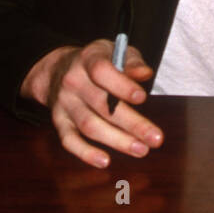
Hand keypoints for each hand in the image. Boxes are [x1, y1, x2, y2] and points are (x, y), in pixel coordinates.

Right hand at [21, 40, 161, 168]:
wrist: (58, 69)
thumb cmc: (97, 62)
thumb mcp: (114, 51)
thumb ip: (132, 62)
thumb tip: (145, 74)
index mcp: (88, 59)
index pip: (101, 71)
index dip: (121, 85)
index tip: (142, 97)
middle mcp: (73, 81)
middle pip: (101, 104)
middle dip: (131, 123)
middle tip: (155, 138)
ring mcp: (64, 103)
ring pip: (89, 125)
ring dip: (117, 140)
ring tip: (141, 150)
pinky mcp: (59, 121)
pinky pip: (69, 140)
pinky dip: (85, 153)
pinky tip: (105, 161)